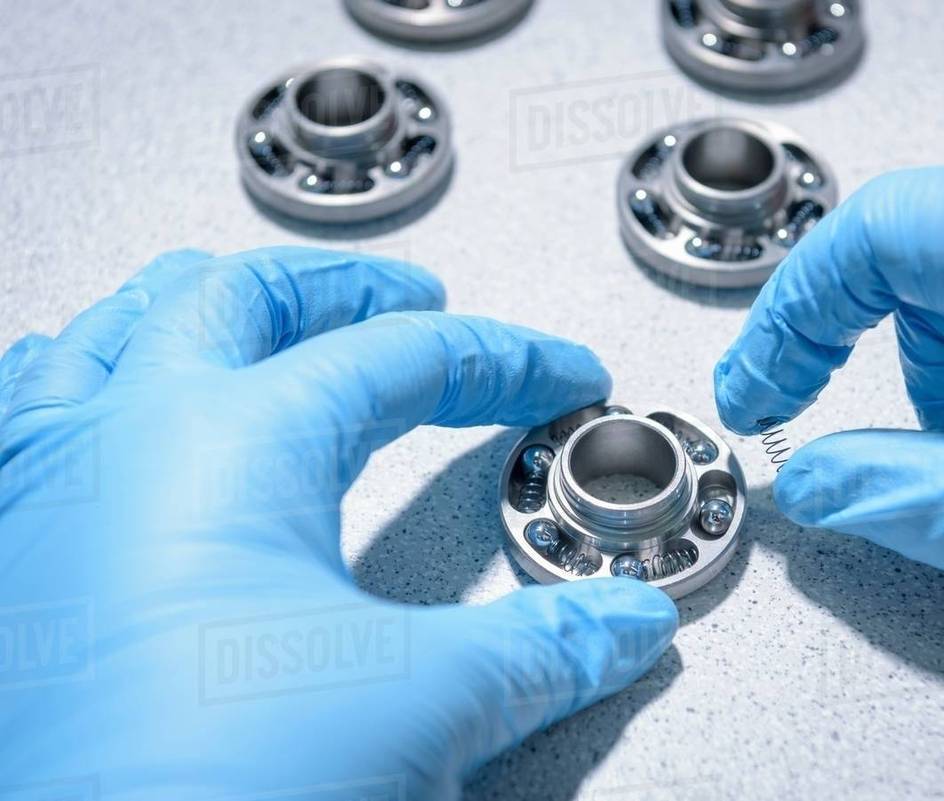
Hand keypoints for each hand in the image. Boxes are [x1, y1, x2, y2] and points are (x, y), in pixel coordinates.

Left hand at [0, 247, 675, 799]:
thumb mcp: (414, 708)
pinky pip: (37, 402)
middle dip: (352, 288)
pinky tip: (117, 391)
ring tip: (273, 308)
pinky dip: (99, 369)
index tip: (558, 376)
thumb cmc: (194, 792)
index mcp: (230, 443)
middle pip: (250, 298)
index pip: (403, 357)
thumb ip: (541, 649)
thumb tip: (626, 625)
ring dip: (217, 304)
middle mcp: (121, 440)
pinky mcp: (9, 554)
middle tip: (419, 299)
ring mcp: (41, 488)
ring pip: (126, 326)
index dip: (504, 360)